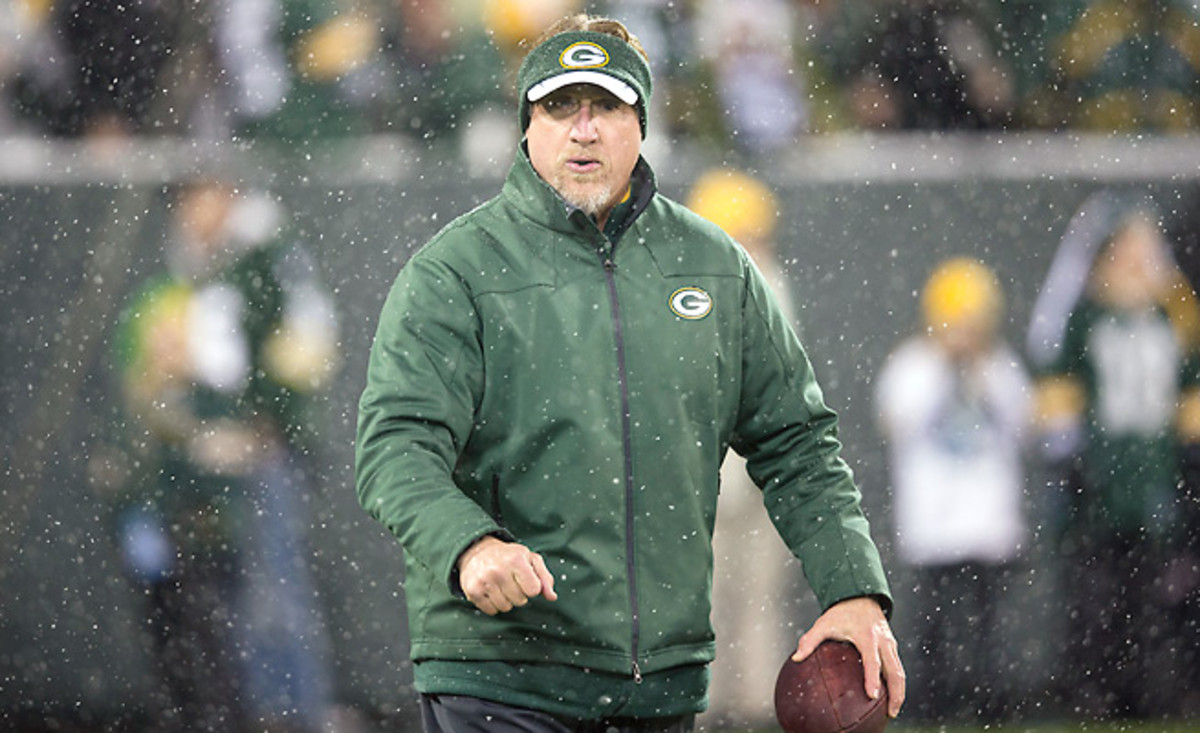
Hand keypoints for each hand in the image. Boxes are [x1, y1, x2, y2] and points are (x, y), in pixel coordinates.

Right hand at [457, 535, 557, 614]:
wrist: (477, 551)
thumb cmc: (509, 556)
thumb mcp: (530, 559)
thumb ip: (545, 577)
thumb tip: (552, 597)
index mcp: (516, 560)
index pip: (534, 590)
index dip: (532, 587)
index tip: (525, 580)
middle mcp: (499, 570)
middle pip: (520, 601)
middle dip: (518, 594)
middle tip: (511, 581)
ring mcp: (484, 581)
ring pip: (506, 607)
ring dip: (506, 600)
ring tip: (500, 586)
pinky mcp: (473, 591)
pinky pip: (491, 611)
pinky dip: (493, 605)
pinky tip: (491, 591)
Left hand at [793, 596, 904, 717]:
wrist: (861, 597)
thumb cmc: (842, 612)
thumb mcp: (824, 623)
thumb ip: (810, 639)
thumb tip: (796, 658)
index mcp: (867, 636)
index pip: (872, 661)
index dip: (873, 678)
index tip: (872, 695)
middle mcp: (883, 641)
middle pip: (895, 671)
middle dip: (896, 693)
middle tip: (890, 713)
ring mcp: (890, 644)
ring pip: (899, 672)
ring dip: (899, 692)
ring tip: (892, 711)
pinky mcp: (892, 647)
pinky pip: (897, 668)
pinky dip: (896, 683)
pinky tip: (889, 697)